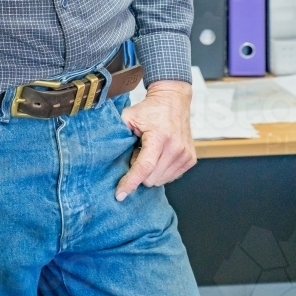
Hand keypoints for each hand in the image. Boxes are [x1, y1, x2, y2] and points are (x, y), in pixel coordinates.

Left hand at [115, 80, 194, 201]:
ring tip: (149, 152)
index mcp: (159, 137)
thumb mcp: (129, 116)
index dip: (130, 182)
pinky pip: (170, 177)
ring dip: (151, 171)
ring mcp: (185, 155)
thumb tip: (105, 152)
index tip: (120, 195)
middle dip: (140, 171)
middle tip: (137, 152)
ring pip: (160, 180)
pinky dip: (161, 170)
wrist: (173, 100)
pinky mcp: (190, 159)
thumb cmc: (150, 109)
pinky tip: (159, 155)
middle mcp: (175, 148)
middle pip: (151, 178)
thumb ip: (117, 133)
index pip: (144, 167)